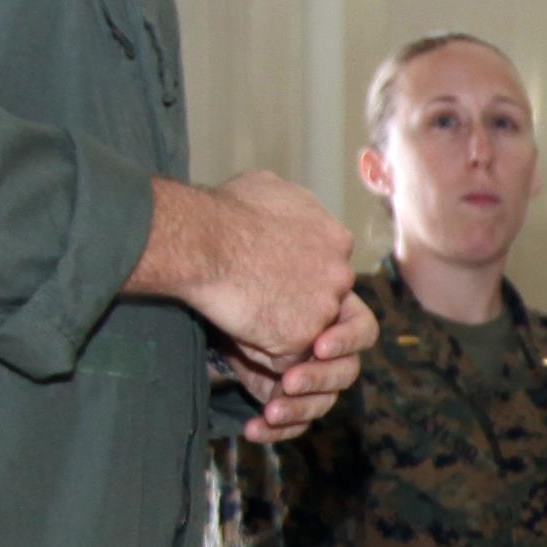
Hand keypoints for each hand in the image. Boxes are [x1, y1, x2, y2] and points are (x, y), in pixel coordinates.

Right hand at [133, 171, 362, 430]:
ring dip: (276, 328)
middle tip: (258, 299)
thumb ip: (290, 204)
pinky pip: (284, 358)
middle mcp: (341, 275)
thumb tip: (283, 204)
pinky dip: (261, 351)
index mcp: (337, 239)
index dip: (296, 274)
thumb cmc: (226, 210)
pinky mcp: (302, 340)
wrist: (205, 243)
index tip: (272, 275)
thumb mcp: (267, 187)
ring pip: (305, 331)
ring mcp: (324, 310)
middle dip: (293, 305)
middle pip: (322, 301)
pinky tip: (241, 330)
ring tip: (245, 313)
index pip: (327, 266)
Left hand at [228, 288, 376, 443]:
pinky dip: (276, 430)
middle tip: (289, 380)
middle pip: (347, 371)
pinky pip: (297, 423)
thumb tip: (316, 316)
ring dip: (298, 408)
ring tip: (270, 411)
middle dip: (319, 377)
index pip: (363, 330)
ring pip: (324, 402)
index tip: (318, 346)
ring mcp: (314, 379)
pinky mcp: (293, 402)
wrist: (212, 305)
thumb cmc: (243, 283)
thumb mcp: (269, 285)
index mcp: (337, 315)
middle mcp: (332, 351)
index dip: (346, 341)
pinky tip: (253, 429)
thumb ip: (295, 299)